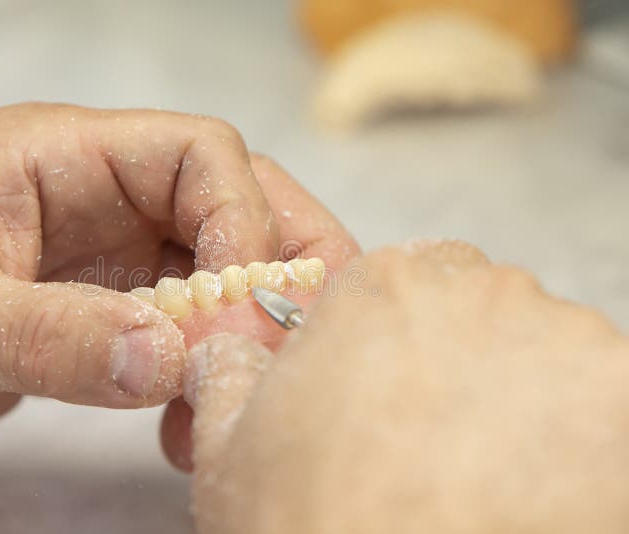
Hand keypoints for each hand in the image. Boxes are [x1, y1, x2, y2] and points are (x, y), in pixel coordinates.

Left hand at [0, 103, 301, 472]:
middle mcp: (96, 199)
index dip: (242, 221)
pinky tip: (182, 426)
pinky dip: (195, 375)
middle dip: (276, 267)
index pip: (198, 155)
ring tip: (227, 405)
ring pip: (210, 275)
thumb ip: (54, 336)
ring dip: (238, 334)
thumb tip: (172, 362)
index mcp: (63, 157)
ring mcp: (99, 261)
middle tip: (301, 341)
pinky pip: (172, 332)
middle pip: (228, 205)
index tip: (241, 310)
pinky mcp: (91, 317)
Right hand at [185, 240, 628, 532]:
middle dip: (454, 355)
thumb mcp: (229, 446)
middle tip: (431, 435)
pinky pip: (601, 401)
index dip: (391, 337)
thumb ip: (226, 372)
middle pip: (476, 305)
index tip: (388, 385)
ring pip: (543, 349)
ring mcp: (564, 342)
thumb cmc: (311, 527)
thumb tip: (223, 350)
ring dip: (519, 395)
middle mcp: (479, 294)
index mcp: (381, 286)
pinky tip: (534, 492)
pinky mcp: (623, 402)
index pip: (403, 278)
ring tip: (482, 476)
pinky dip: (578, 438)